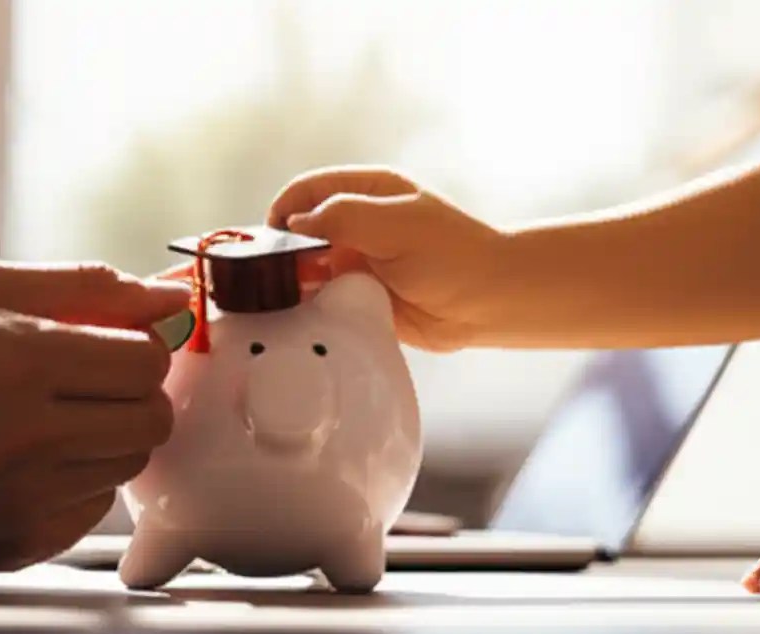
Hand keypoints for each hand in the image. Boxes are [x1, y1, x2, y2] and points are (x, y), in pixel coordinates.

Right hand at [0, 262, 188, 571]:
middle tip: (89, 385)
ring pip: (125, 467)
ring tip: (46, 422)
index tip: (112, 347)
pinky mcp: (14, 546)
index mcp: (20, 363)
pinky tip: (25, 464)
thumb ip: (85, 287)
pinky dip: (75, 485)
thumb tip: (170, 296)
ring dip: (104, 439)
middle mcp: (26, 439)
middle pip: (151, 421)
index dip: (139, 349)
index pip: (146, 362)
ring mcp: (21, 502)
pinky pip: (90, 512)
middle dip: (133, 395)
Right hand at [266, 165, 506, 350]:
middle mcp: (360, 224)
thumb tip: (294, 222)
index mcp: (369, 192)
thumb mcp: (395, 223)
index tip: (268, 240)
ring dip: (296, 282)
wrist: (491, 302)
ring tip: (284, 301)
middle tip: (273, 278)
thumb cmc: (450, 254)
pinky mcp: (363, 297)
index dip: (284, 208)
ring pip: (309, 268)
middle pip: (303, 230)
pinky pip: (325, 299)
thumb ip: (342, 216)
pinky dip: (311, 307)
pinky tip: (303, 317)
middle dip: (284, 250)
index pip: (309, 189)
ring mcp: (360, 262)